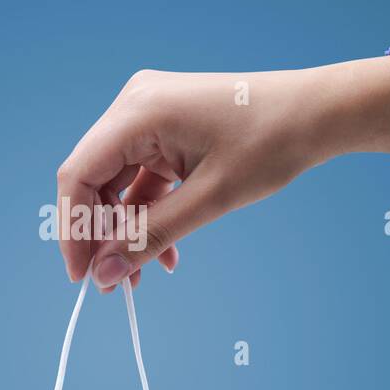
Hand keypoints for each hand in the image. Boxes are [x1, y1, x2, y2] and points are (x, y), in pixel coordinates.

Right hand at [55, 57, 389, 288]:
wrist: (316, 112)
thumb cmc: (270, 143)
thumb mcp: (209, 199)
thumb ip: (151, 236)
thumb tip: (104, 275)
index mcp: (138, 112)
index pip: (79, 175)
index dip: (73, 230)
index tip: (82, 276)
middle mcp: (134, 105)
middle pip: (94, 179)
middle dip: (102, 235)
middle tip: (113, 284)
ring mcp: (149, 113)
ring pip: (118, 181)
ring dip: (127, 229)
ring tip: (141, 275)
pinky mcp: (165, 126)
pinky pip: (142, 174)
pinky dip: (149, 211)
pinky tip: (166, 250)